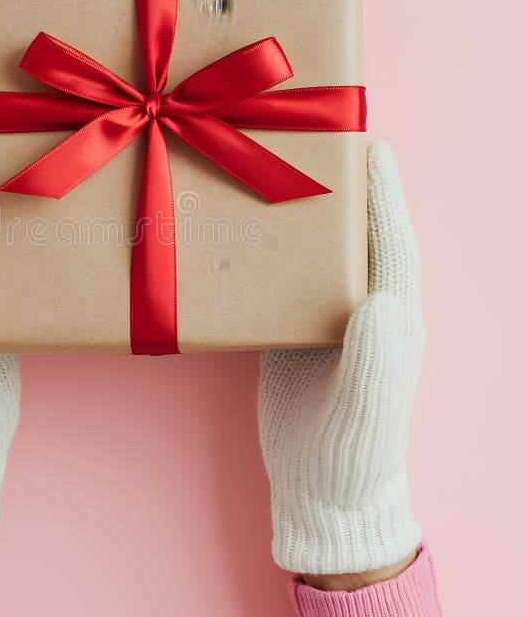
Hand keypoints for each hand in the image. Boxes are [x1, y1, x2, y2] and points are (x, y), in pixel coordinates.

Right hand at [258, 141, 424, 579]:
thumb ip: (377, 360)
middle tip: (318, 145)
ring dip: (305, 213)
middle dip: (345, 189)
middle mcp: (362, 309)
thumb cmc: (352, 457)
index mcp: (390, 321)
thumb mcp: (366, 413)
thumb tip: (381, 296)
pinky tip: (245, 232)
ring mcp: (326, 318)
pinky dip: (270, 252)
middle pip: (357, 237)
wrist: (320, 491)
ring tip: (276, 172)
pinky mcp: (292, 331)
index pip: (393, 247)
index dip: (385, 197)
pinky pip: (283, 281)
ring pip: (318, 254)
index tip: (372, 149)